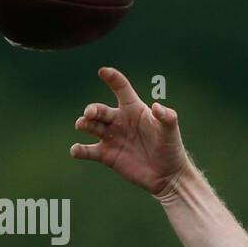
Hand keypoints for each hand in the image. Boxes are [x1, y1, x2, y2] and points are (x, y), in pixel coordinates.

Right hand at [70, 67, 190, 199]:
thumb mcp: (171, 131)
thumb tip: (157, 106)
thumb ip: (167, 117)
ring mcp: (111, 137)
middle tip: (90, 114)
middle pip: (100, 110)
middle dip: (92, 110)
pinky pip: (89, 151)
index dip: (112, 79)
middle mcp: (119, 120)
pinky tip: (76, 150)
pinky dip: (80, 150)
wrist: (168, 175)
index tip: (103, 71)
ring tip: (82, 125)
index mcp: (133, 109)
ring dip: (84, 124)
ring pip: (91, 127)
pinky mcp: (107, 155)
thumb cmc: (170, 148)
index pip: (121, 89)